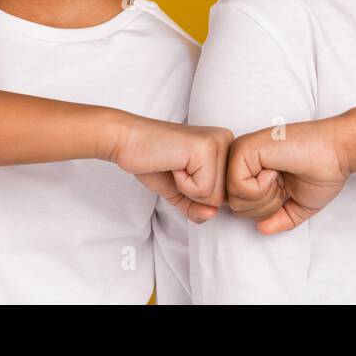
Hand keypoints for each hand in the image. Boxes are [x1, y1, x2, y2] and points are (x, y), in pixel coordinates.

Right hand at [108, 115, 232, 223]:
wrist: (128, 141)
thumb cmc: (154, 161)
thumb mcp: (181, 192)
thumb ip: (198, 208)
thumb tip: (212, 214)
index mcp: (226, 147)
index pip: (225, 194)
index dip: (197, 193)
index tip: (181, 169)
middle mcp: (228, 141)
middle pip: (223, 197)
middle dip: (193, 192)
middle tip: (176, 167)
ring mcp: (219, 143)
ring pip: (215, 197)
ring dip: (187, 189)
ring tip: (175, 165)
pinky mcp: (206, 149)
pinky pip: (203, 190)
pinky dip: (182, 185)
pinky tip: (174, 164)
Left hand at [226, 116, 353, 233]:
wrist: (337, 151)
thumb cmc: (323, 171)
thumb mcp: (299, 203)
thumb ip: (278, 218)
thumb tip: (260, 229)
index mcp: (254, 168)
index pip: (242, 206)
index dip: (266, 210)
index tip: (284, 191)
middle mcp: (243, 158)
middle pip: (235, 207)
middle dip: (265, 208)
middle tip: (283, 185)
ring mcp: (241, 152)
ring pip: (235, 199)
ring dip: (265, 198)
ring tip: (280, 177)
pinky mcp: (244, 149)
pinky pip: (238, 187)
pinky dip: (262, 188)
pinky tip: (275, 171)